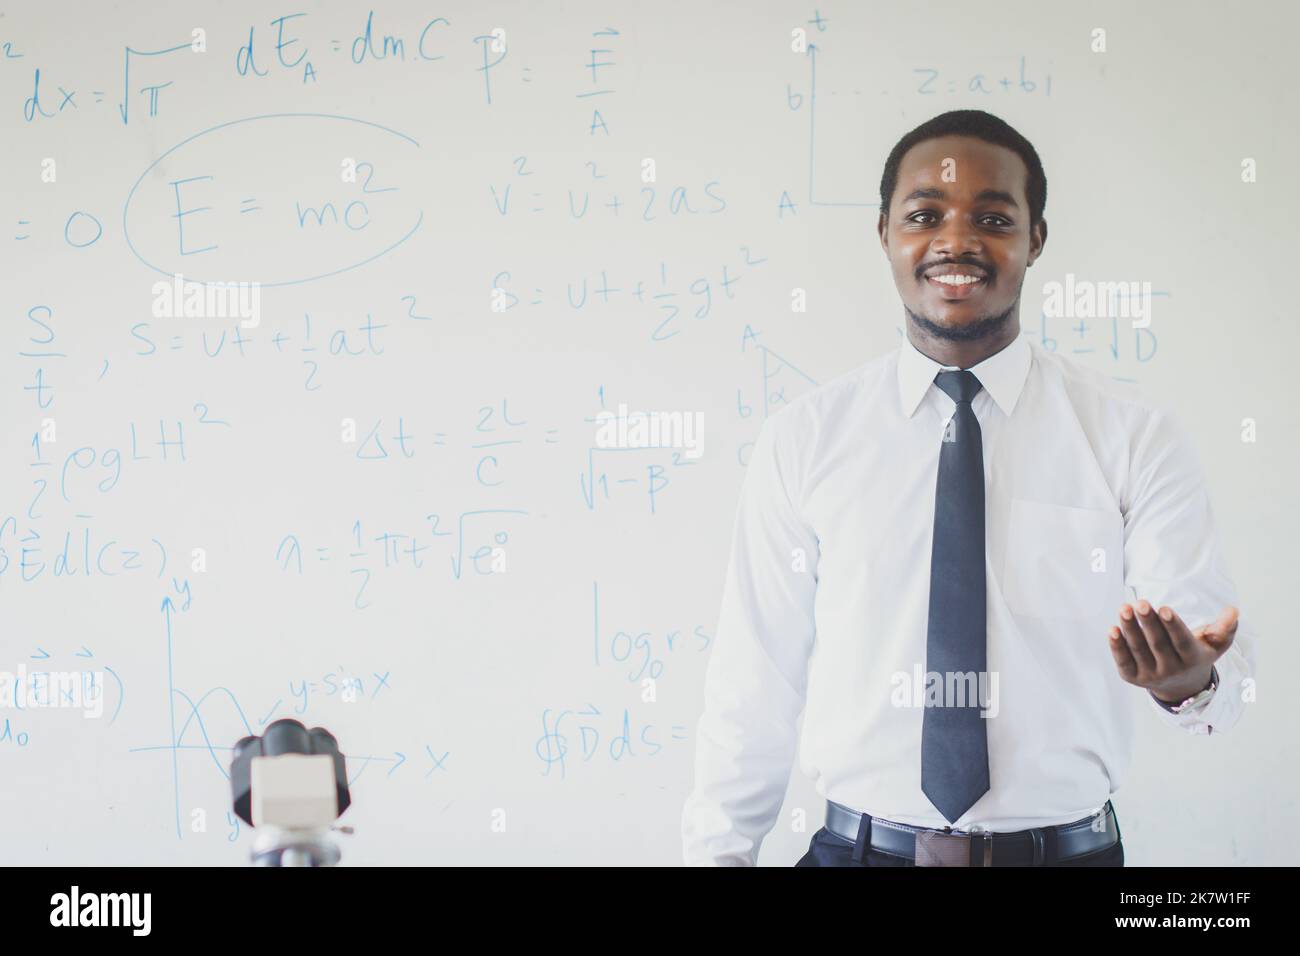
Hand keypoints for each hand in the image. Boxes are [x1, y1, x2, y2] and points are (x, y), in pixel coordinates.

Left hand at [1107, 601, 1237, 703]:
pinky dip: (1116, 646)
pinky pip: (1123, 661)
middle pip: (1158, 644)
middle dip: (1149, 623)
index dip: (1172, 626)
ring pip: (1138, 650)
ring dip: (1130, 629)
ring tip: (1124, 608)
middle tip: (1141, 603)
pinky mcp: (1132, 677)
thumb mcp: (1214, 645)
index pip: (1181, 642)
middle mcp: (1171, 670)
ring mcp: (1151, 675)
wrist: (1181, 687)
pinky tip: (1112, 629)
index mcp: (1192, 659)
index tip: (1164, 608)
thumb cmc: (1196, 655)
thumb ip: (1224, 629)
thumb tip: (1233, 610)